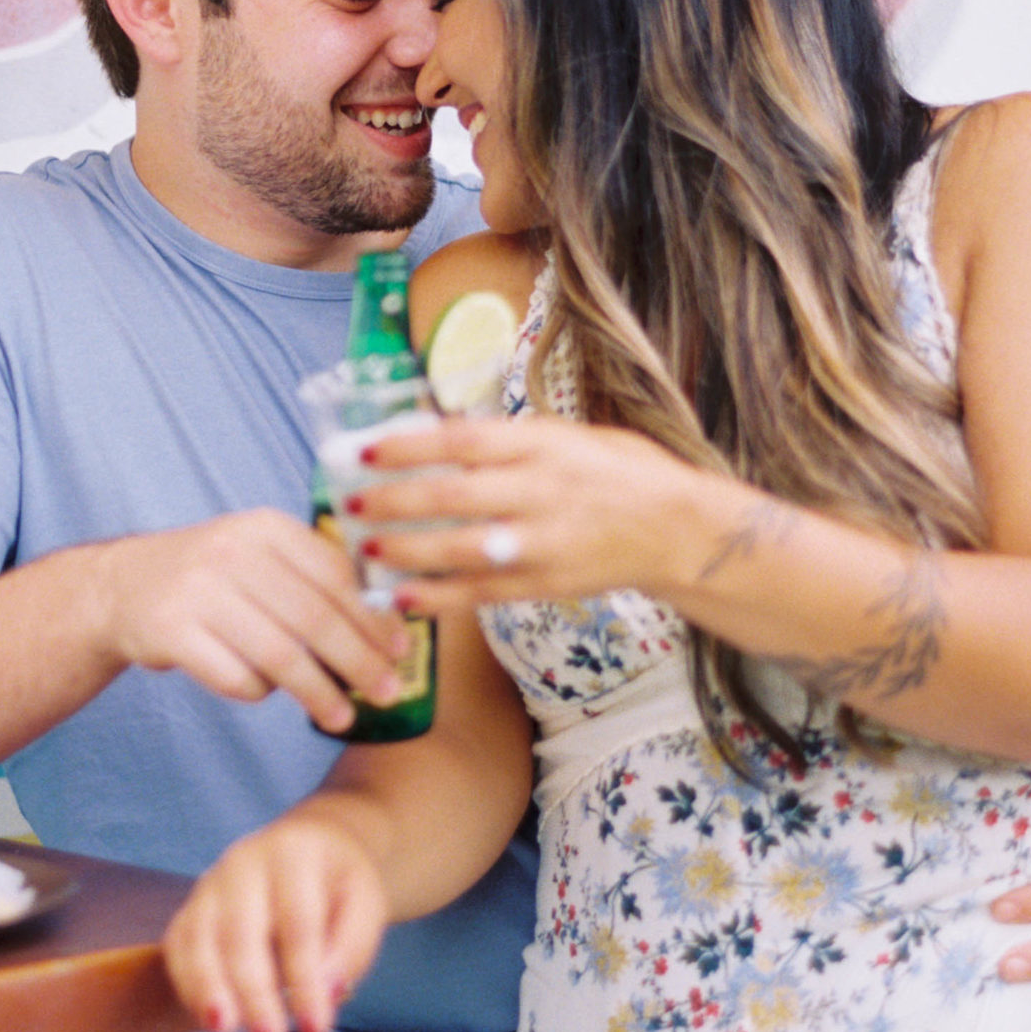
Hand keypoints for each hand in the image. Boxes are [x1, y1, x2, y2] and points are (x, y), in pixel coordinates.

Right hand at [101, 511, 408, 735]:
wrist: (123, 585)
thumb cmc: (213, 578)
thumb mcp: (259, 555)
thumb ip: (313, 581)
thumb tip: (385, 634)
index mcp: (265, 527)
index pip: (334, 575)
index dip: (371, 617)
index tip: (399, 651)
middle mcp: (231, 551)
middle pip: (312, 617)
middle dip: (357, 660)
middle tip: (384, 692)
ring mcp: (198, 590)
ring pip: (277, 652)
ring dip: (317, 691)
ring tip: (341, 716)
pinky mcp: (170, 631)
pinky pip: (234, 675)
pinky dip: (259, 691)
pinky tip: (268, 693)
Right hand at [163, 812, 389, 1031]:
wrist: (307, 850)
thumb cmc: (336, 885)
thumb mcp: (364, 904)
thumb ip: (351, 948)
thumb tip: (327, 991)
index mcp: (294, 854)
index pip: (298, 921)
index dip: (304, 978)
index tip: (316, 1029)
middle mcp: (243, 863)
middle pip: (241, 930)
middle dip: (252, 991)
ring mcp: (210, 885)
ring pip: (198, 936)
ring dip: (207, 988)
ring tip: (221, 1031)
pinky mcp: (190, 910)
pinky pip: (178, 947)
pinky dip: (188, 985)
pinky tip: (206, 1020)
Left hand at [350, 415, 695, 616]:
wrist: (680, 530)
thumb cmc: (621, 471)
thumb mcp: (570, 435)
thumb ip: (511, 439)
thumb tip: (442, 434)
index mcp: (544, 445)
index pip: (463, 441)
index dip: (410, 446)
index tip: (366, 450)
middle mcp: (541, 492)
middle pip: (453, 497)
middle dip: (395, 501)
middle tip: (351, 502)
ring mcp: (543, 543)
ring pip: (462, 549)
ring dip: (406, 551)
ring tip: (365, 549)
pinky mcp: (546, 584)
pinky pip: (482, 593)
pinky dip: (438, 596)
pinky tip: (401, 597)